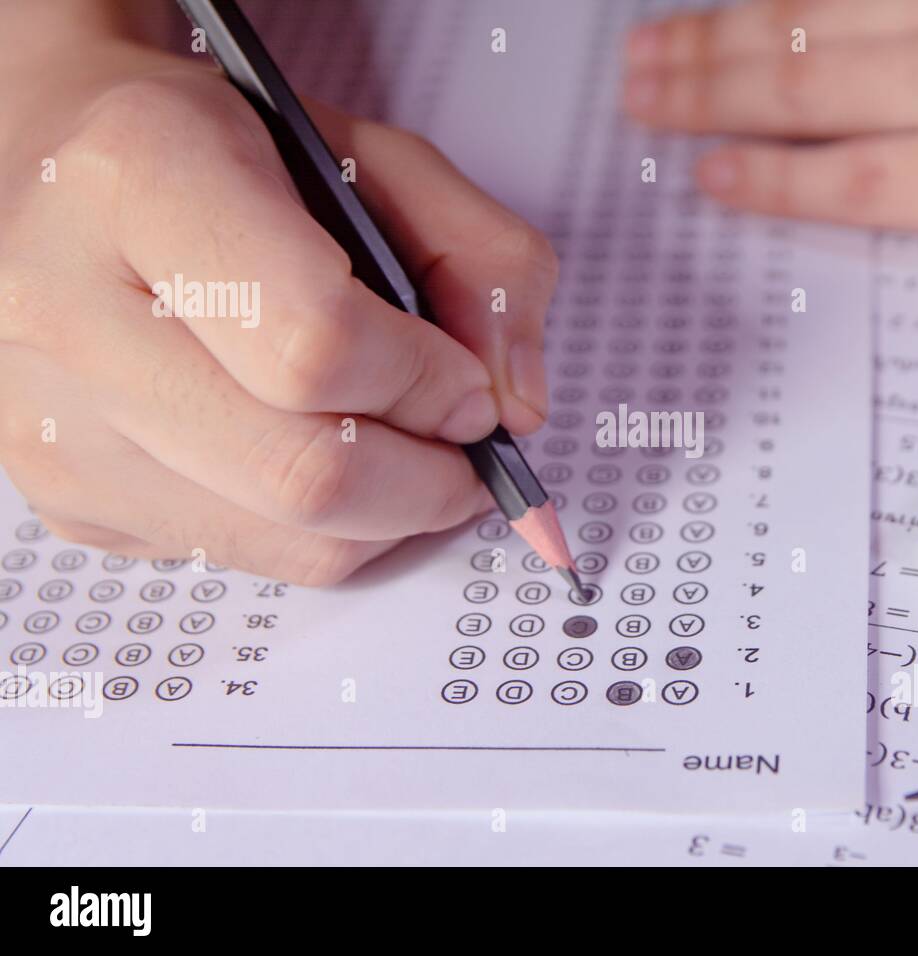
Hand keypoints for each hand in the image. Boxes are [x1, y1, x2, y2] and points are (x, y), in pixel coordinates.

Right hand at [0, 35, 555, 583]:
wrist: (66, 175)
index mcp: (142, 179)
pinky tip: (318, 451)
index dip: (426, 383)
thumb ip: (484, 261)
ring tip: (404, 446)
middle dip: (430, 479)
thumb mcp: (376, 159)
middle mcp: (67, 309)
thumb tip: (516, 408)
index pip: (316, 345)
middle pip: (304, 474)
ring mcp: (54, 423)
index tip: (468, 386)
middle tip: (464, 447)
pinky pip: (249, 557)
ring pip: (287, 541)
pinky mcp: (71, 500)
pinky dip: (322, 526)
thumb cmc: (223, 161)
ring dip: (389, 513)